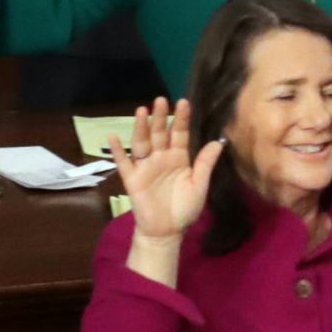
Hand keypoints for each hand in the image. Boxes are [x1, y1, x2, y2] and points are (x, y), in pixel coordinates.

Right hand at [114, 93, 221, 243]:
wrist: (167, 231)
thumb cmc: (185, 208)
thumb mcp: (199, 185)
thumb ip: (205, 163)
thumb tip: (219, 141)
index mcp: (179, 157)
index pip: (180, 134)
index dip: (181, 119)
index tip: (183, 102)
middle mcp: (161, 157)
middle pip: (160, 133)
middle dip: (160, 117)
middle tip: (161, 100)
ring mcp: (145, 167)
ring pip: (142, 142)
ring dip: (141, 127)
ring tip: (141, 110)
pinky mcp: (132, 179)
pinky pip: (123, 163)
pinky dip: (118, 151)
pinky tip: (113, 137)